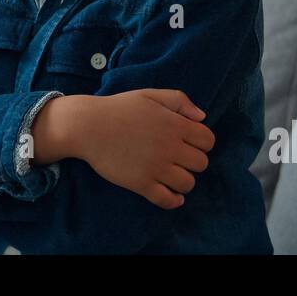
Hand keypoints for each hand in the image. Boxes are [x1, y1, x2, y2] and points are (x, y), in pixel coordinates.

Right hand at [70, 90, 213, 209]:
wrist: (88, 126)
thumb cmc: (119, 108)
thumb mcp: (150, 95)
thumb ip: (179, 100)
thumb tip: (202, 117)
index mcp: (175, 125)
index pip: (208, 141)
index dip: (202, 143)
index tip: (189, 143)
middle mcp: (170, 147)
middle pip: (201, 164)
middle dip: (193, 161)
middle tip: (178, 158)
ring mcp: (156, 167)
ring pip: (188, 184)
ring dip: (184, 181)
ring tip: (173, 175)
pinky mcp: (141, 184)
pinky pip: (167, 200)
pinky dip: (173, 200)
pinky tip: (172, 195)